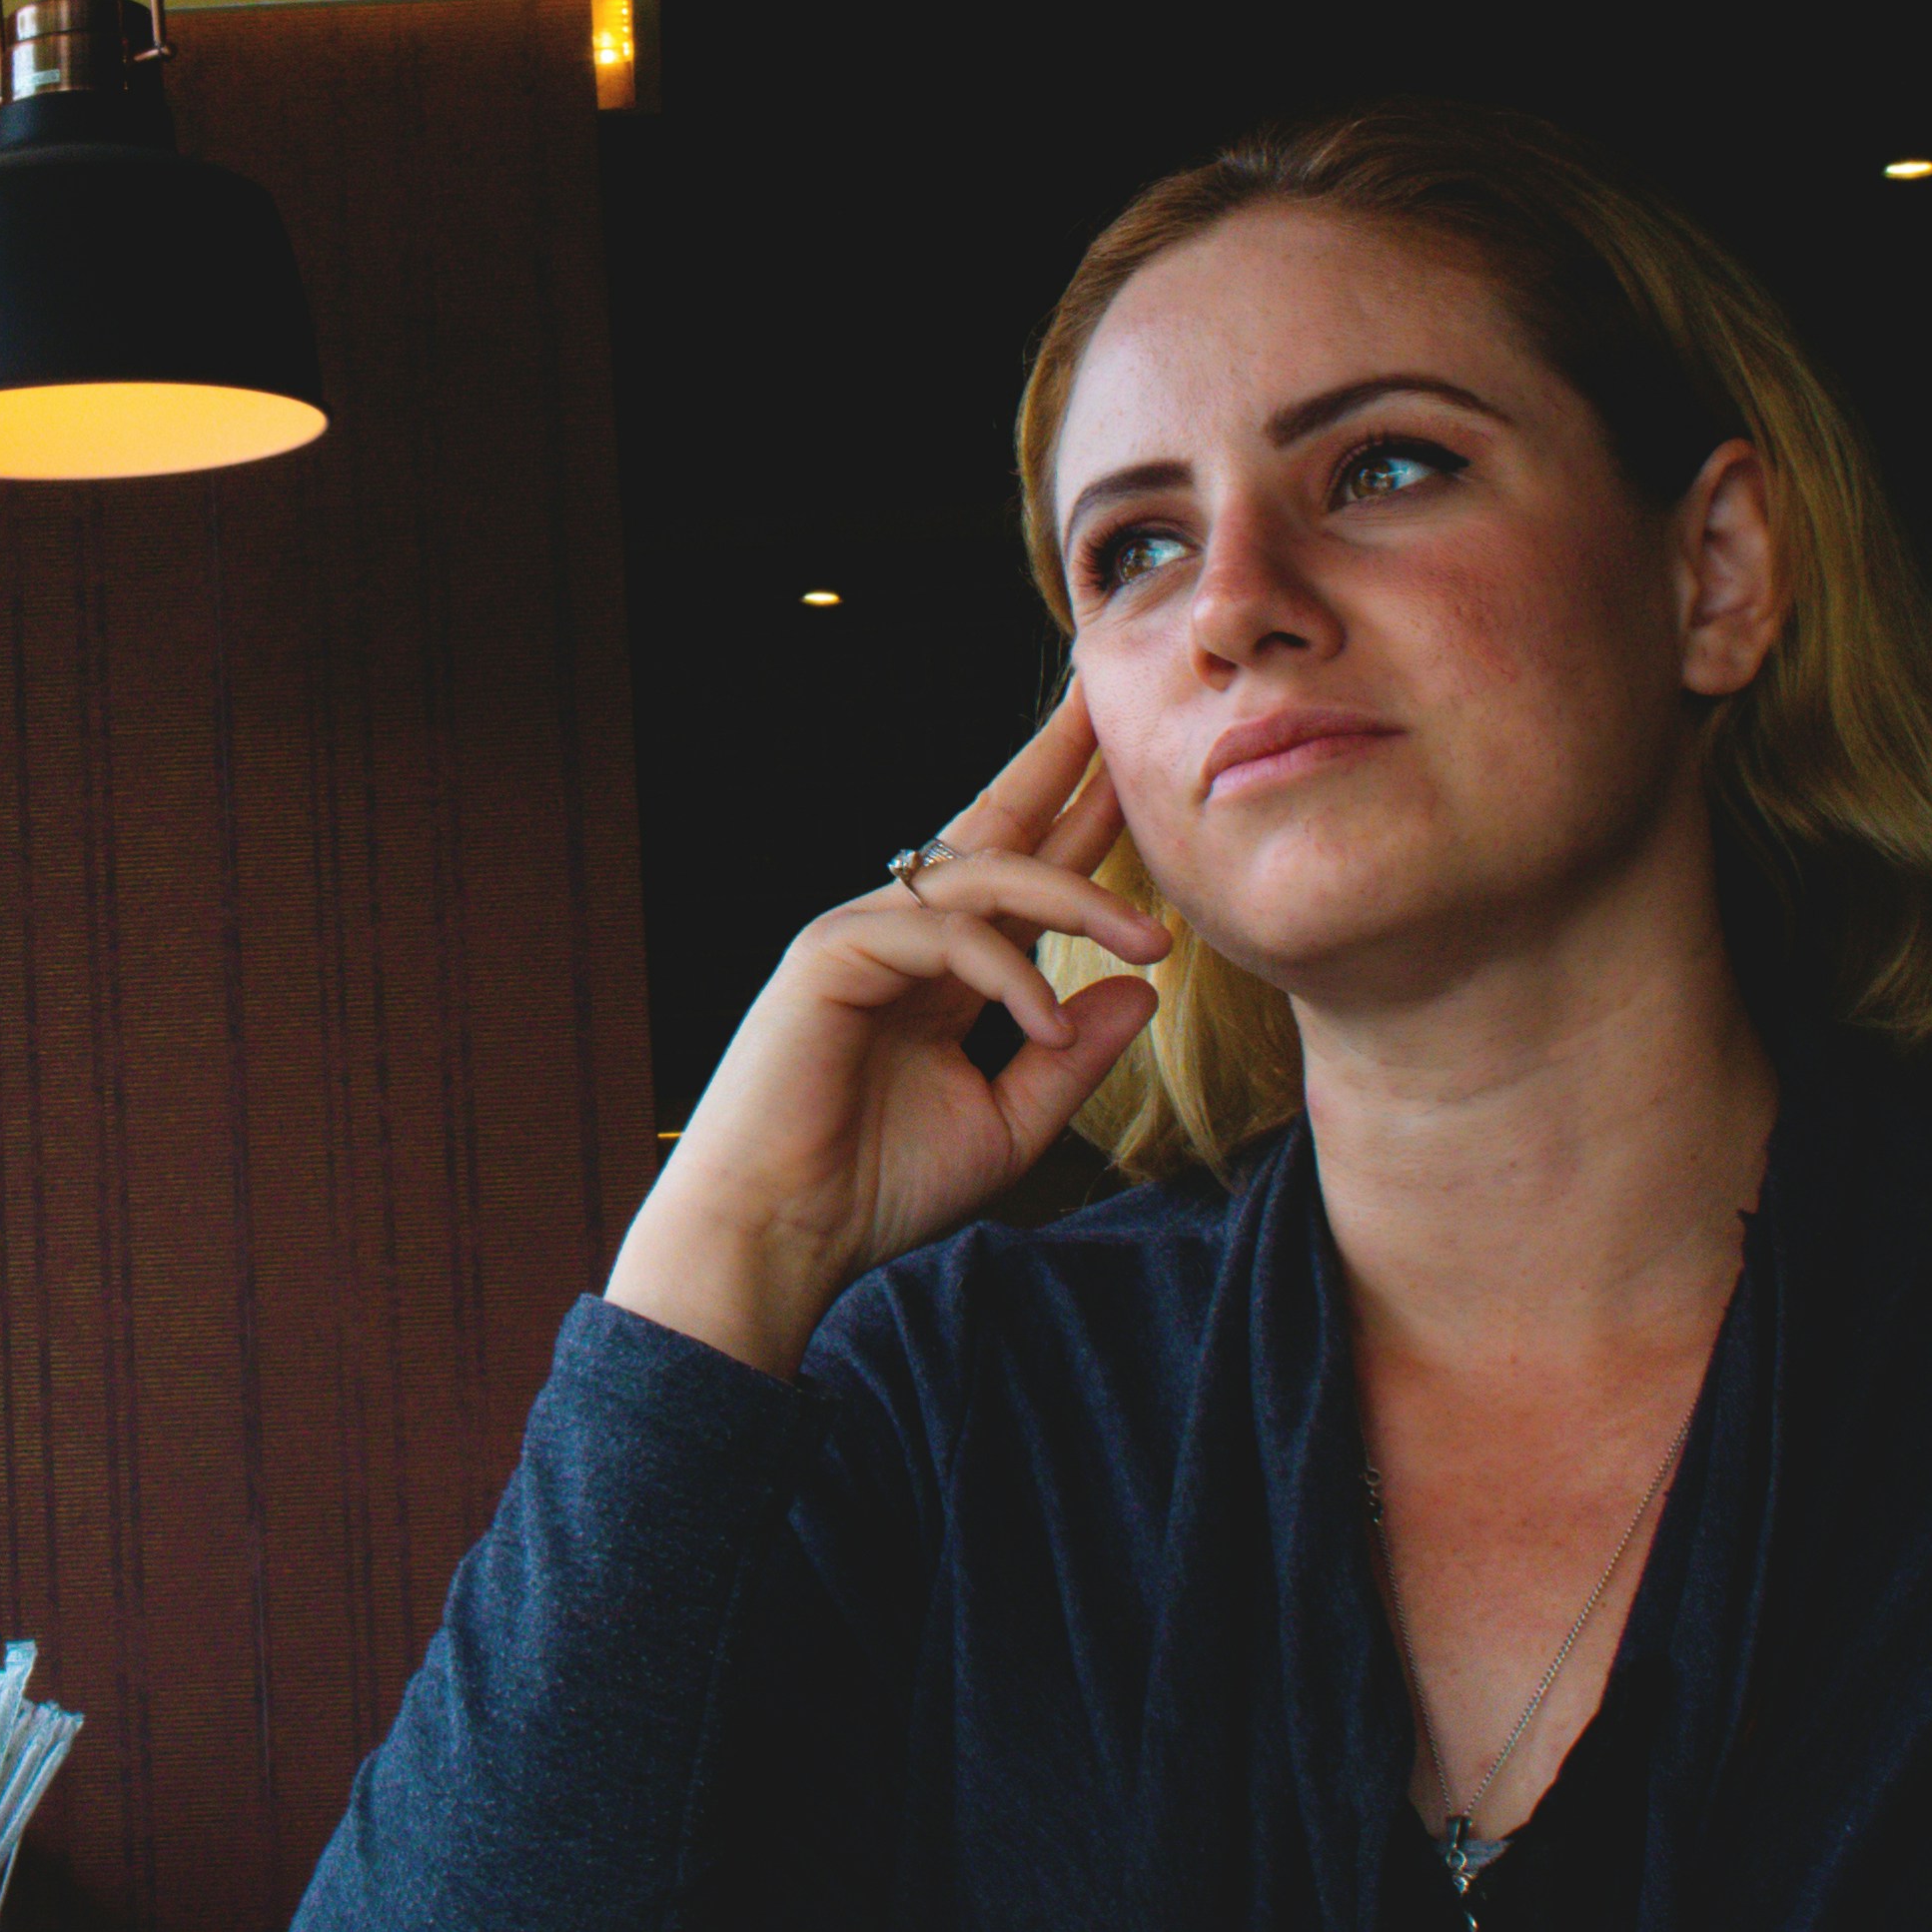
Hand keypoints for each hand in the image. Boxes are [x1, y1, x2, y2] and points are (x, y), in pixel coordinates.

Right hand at [603, 701, 1169, 1376]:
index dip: (1077, 815)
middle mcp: (901, 933)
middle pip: (992, 825)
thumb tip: (1139, 988)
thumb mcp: (1006, 1123)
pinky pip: (944, 936)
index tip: (1131, 768)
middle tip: (1109, 694)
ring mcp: (861, 935)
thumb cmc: (874, 1187)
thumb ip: (1070, 1058)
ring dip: (1077, 898)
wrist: (779, 1238)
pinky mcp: (830, 953)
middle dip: (1056, 761)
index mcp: (939, 967)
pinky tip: (1047, 1026)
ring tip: (1151, 943)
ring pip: (984, 876)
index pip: (1019, 873)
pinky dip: (1010, 976)